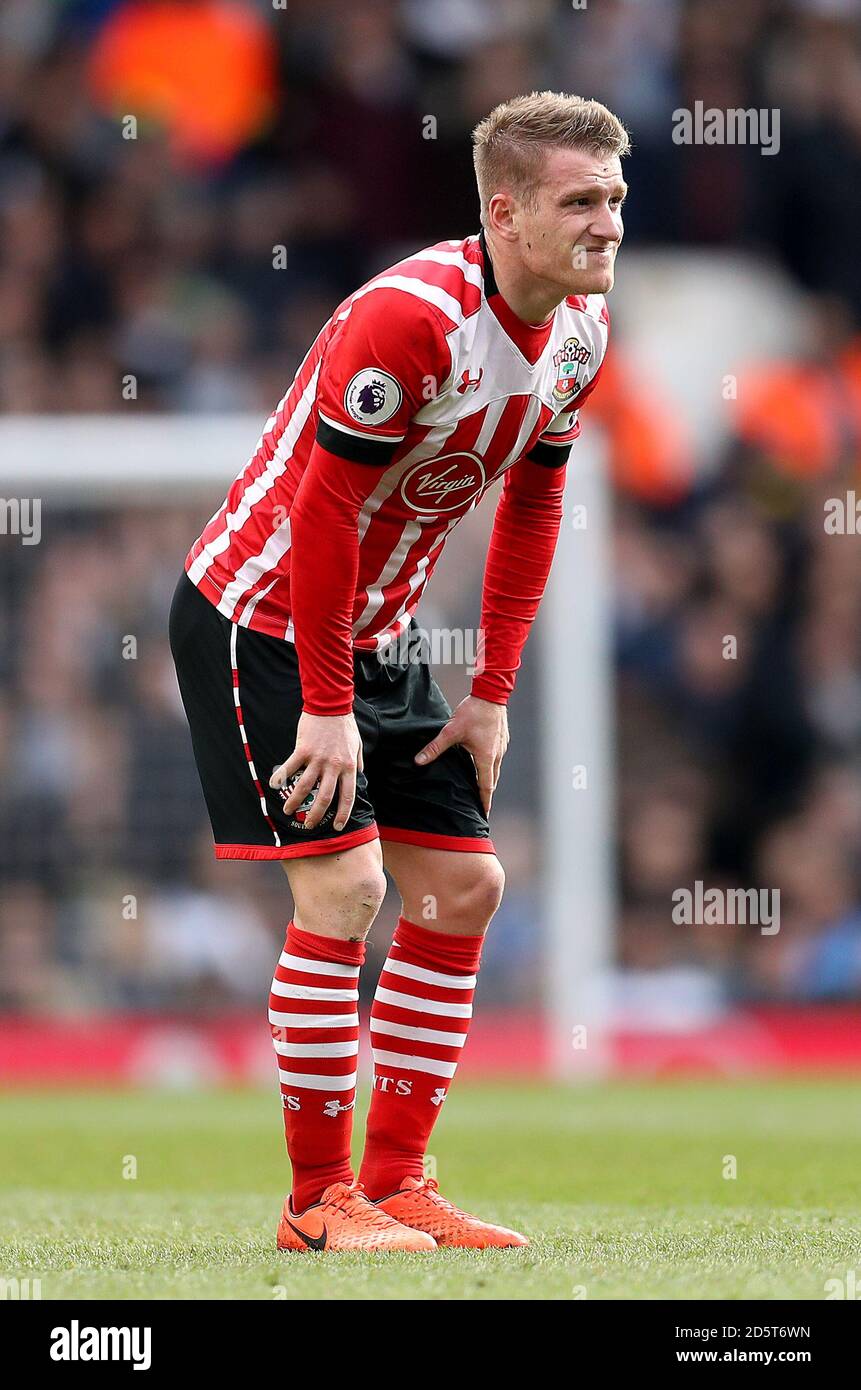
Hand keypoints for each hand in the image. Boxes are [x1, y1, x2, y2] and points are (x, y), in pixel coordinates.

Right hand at [269, 711, 363, 831]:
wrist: (331, 704)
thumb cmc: (345, 725)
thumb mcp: (358, 745)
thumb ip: (357, 762)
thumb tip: (358, 775)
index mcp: (348, 766)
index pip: (347, 796)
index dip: (342, 814)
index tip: (336, 826)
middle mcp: (333, 766)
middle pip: (324, 797)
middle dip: (316, 815)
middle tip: (309, 825)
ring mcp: (317, 758)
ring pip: (305, 787)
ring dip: (295, 802)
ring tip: (287, 811)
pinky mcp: (303, 750)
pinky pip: (290, 768)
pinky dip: (281, 778)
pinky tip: (274, 787)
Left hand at [415, 695, 508, 814]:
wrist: (491, 693)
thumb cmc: (473, 712)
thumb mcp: (450, 731)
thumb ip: (435, 748)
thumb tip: (418, 761)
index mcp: (486, 757)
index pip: (486, 786)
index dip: (484, 801)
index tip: (483, 814)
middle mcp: (497, 754)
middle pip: (492, 780)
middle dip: (486, 794)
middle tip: (480, 806)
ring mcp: (502, 746)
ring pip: (495, 769)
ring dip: (488, 779)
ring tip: (480, 788)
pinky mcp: (502, 739)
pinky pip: (497, 758)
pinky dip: (491, 766)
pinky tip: (483, 763)